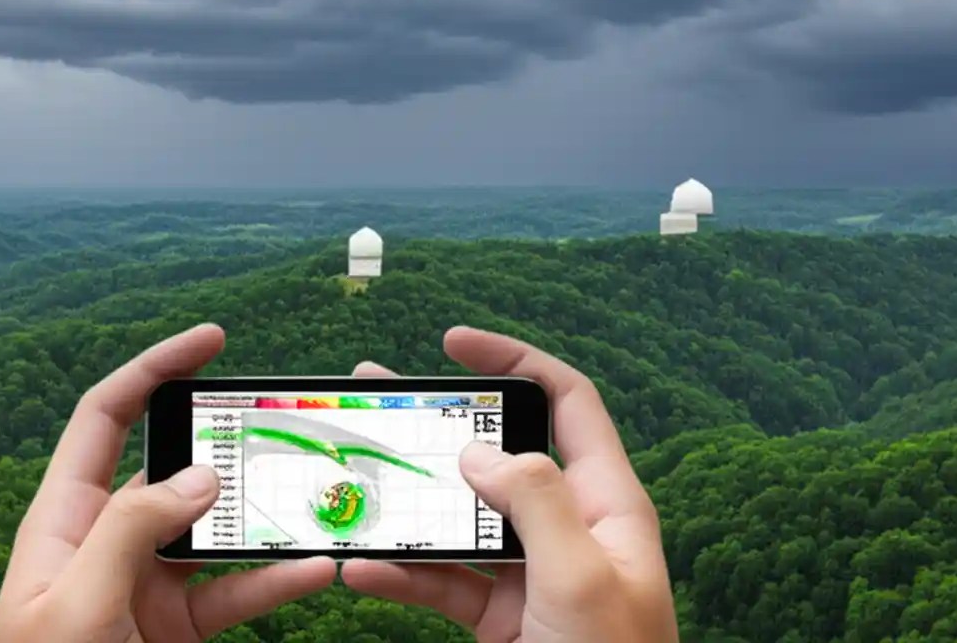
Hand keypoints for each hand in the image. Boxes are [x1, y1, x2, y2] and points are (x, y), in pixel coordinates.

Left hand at [0, 324, 336, 642]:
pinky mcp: (179, 626)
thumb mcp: (72, 608)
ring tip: (316, 494)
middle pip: (173, 467)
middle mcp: (108, 541)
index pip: (106, 418)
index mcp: (64, 519)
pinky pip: (237, 592)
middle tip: (285, 425)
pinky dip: (277, 580)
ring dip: (264, 515)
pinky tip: (317, 567)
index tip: (211, 340)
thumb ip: (131, 533)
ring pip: (216, 532)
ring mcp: (147, 584)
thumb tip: (200, 475)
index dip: (153, 370)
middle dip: (228, 443)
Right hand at [342, 326, 678, 642]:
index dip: (513, 360)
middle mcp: (566, 528)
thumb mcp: (581, 577)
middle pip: (496, 453)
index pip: (565, 402)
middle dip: (436, 425)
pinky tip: (359, 567)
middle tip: (377, 397)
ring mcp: (529, 573)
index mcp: (606, 503)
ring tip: (349, 476)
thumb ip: (533, 500)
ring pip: (457, 518)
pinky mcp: (497, 615)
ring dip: (403, 500)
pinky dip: (399, 572)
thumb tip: (477, 449)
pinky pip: (439, 580)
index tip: (453, 341)